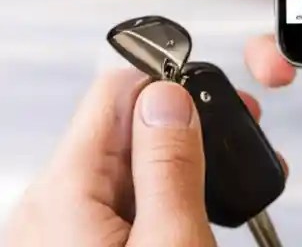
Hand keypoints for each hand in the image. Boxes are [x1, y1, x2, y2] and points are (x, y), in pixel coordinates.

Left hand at [3, 70, 264, 245]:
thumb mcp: (173, 241)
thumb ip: (170, 165)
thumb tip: (168, 94)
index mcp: (65, 193)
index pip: (115, 92)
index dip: (173, 84)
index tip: (219, 97)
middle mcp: (49, 206)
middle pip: (122, 130)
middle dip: (184, 130)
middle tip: (239, 144)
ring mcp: (57, 231)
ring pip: (123, 169)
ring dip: (176, 168)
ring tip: (223, 190)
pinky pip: (116, 204)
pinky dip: (158, 200)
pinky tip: (190, 215)